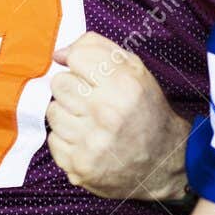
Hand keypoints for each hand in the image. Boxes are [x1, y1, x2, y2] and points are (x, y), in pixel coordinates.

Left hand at [46, 32, 191, 199]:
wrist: (161, 162)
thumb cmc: (145, 111)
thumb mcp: (135, 70)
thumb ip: (97, 49)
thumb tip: (58, 54)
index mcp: (125, 86)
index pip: (77, 57)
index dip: (80, 63)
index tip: (89, 73)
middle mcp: (108, 114)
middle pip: (60, 83)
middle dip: (73, 88)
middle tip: (90, 99)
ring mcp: (92, 143)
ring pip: (53, 111)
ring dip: (67, 113)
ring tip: (89, 121)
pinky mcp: (80, 166)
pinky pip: (53, 139)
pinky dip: (67, 139)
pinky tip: (86, 140)